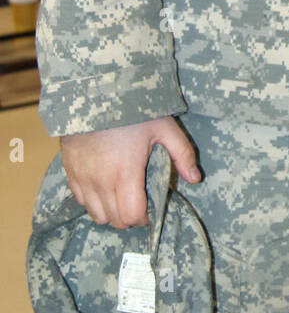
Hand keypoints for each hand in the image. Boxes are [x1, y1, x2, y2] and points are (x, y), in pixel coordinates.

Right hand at [60, 116, 200, 228]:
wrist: (94, 93)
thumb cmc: (133, 110)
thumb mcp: (164, 127)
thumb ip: (182, 153)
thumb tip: (195, 178)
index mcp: (125, 173)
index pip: (131, 215)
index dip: (143, 218)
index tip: (150, 210)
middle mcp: (101, 182)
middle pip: (114, 220)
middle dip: (129, 217)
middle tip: (138, 203)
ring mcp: (82, 178)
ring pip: (95, 214)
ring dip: (110, 212)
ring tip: (121, 197)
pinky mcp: (69, 171)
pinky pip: (79, 200)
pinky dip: (93, 201)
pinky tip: (103, 187)